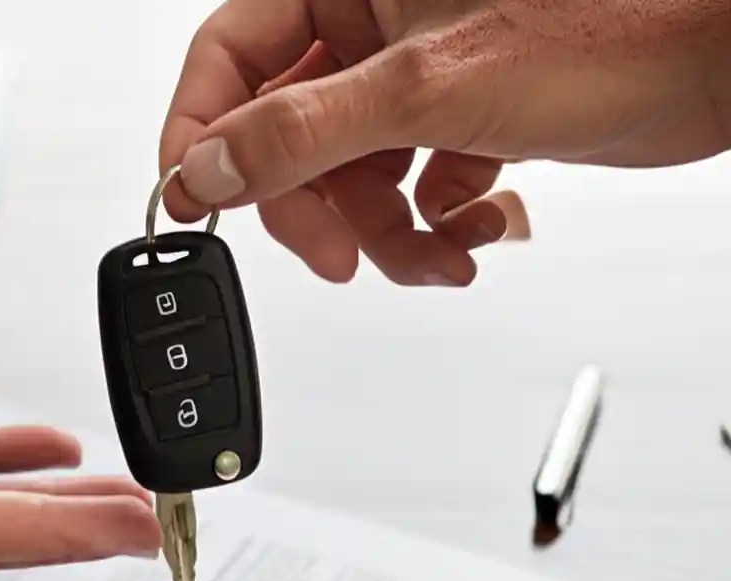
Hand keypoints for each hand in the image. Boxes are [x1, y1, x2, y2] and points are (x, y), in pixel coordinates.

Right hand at [160, 0, 730, 285]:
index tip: (201, 201)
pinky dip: (429, 226)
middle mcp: (368, 27)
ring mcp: (409, 79)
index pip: (227, 59)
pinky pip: (402, 189)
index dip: (203, 135)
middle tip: (336, 251)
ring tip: (431, 253)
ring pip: (346, 177)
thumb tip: (207, 169)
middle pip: (283, 134)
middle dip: (314, 206)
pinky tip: (469, 229)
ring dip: (382, 232)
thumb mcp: (425, 89)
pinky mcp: (452, 123)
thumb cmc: (607, 29)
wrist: (711, 65)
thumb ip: (299, 133)